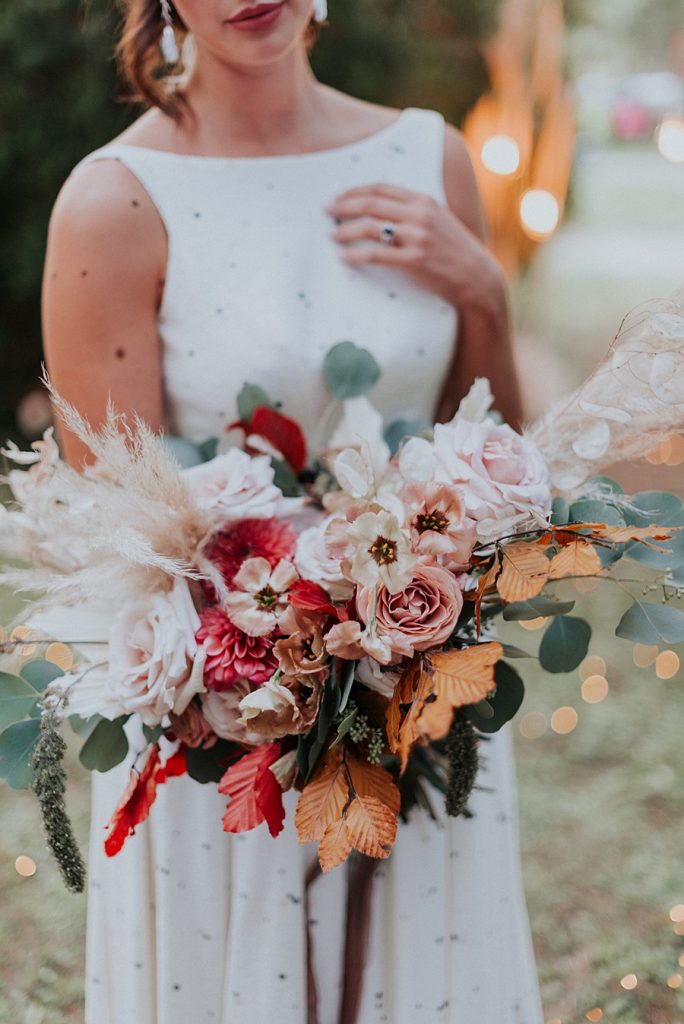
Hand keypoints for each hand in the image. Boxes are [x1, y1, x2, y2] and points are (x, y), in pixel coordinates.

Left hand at [327, 183, 500, 310]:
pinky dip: (355, 255)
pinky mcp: (414, 260)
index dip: (355, 191)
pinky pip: (375, 254)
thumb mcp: (439, 222)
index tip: (339, 197)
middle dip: (344, 206)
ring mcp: (417, 237)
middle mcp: (420, 214)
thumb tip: (385, 212)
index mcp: (424, 201)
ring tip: (330, 235)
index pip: (381, 189)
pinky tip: (343, 257)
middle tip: (326, 211)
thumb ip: (415, 212)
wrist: (477, 277)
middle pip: (371, 204)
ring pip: (370, 227)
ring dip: (345, 230)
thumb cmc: (456, 252)